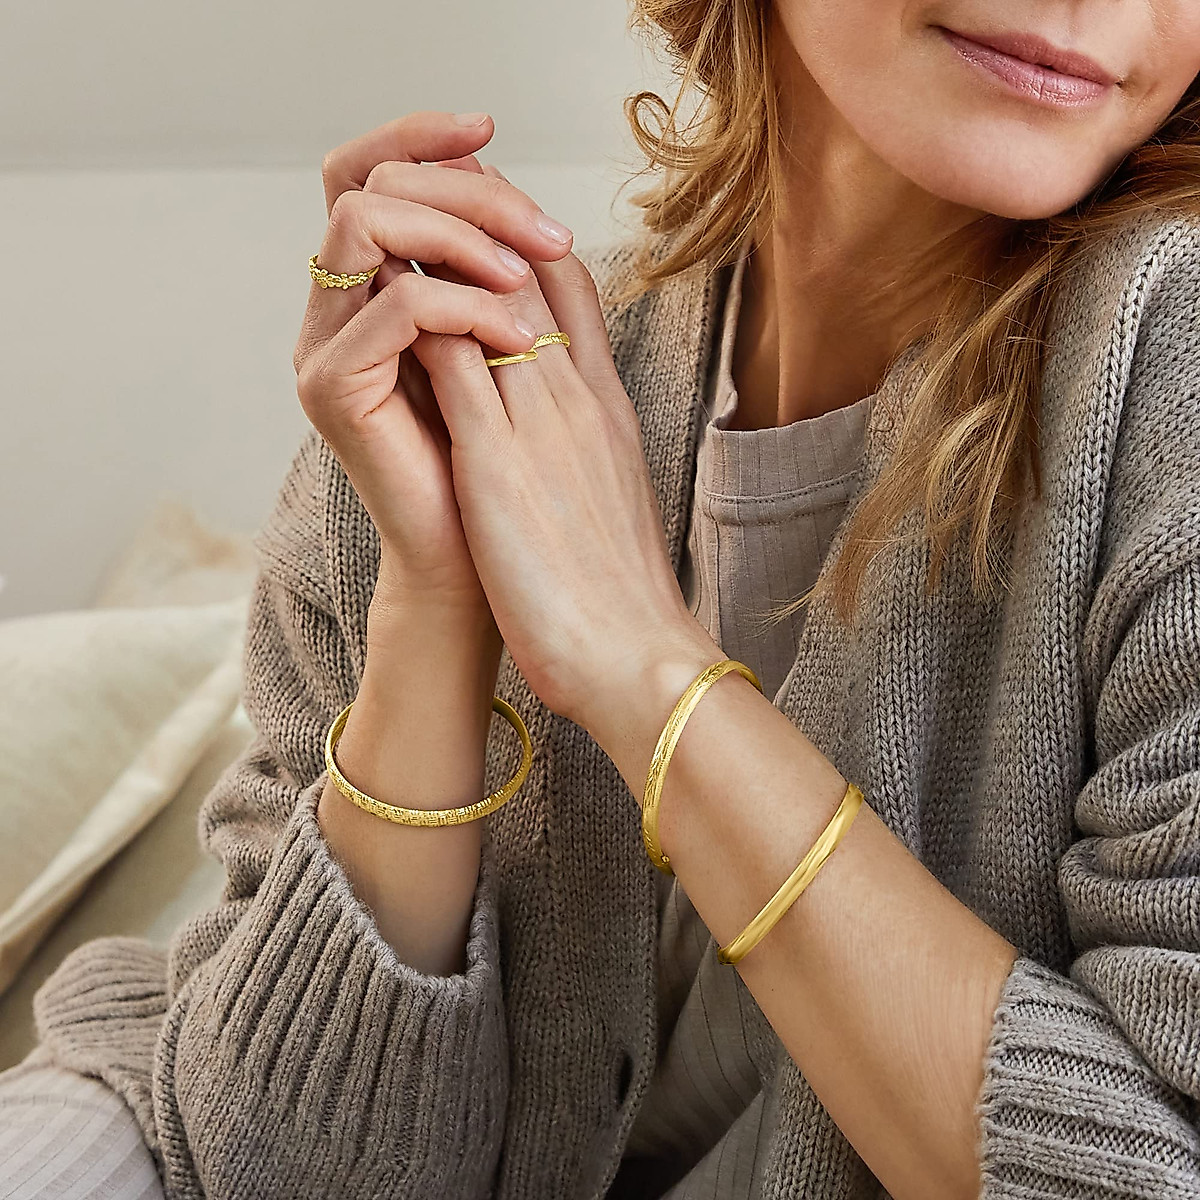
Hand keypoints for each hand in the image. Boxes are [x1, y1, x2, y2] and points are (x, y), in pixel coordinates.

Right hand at [292, 110, 573, 614]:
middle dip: (463, 189)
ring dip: (459, 236)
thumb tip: (513, 195)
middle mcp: (333, 311)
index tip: (492, 128)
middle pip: (365, 182)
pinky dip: (466, 308)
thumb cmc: (495, 467)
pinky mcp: (333, 391)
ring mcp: (323, 349)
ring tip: (525, 279)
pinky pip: (395, 308)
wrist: (477, 562)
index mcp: (367, 292)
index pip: (370, 175)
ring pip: (366, 226)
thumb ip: (492, 276)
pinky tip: (516, 338)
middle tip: (542, 230)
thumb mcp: (502, 347)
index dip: (422, 138)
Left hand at [409, 175, 715, 728]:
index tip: (490, 218)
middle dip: (486, 218)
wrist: (638, 656)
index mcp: (609, 411)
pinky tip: (387, 291)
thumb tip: (560, 434)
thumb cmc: (623, 595)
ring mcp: (546, 424)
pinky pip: (457, 357)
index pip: (574, 297)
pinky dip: (423, 313)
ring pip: (493, 299)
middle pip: (536, 275)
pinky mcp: (501, 462)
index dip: (528, 242)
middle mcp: (582, 401)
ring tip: (403, 213)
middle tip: (441, 177)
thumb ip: (588, 450)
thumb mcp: (612, 500)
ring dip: (447, 251)